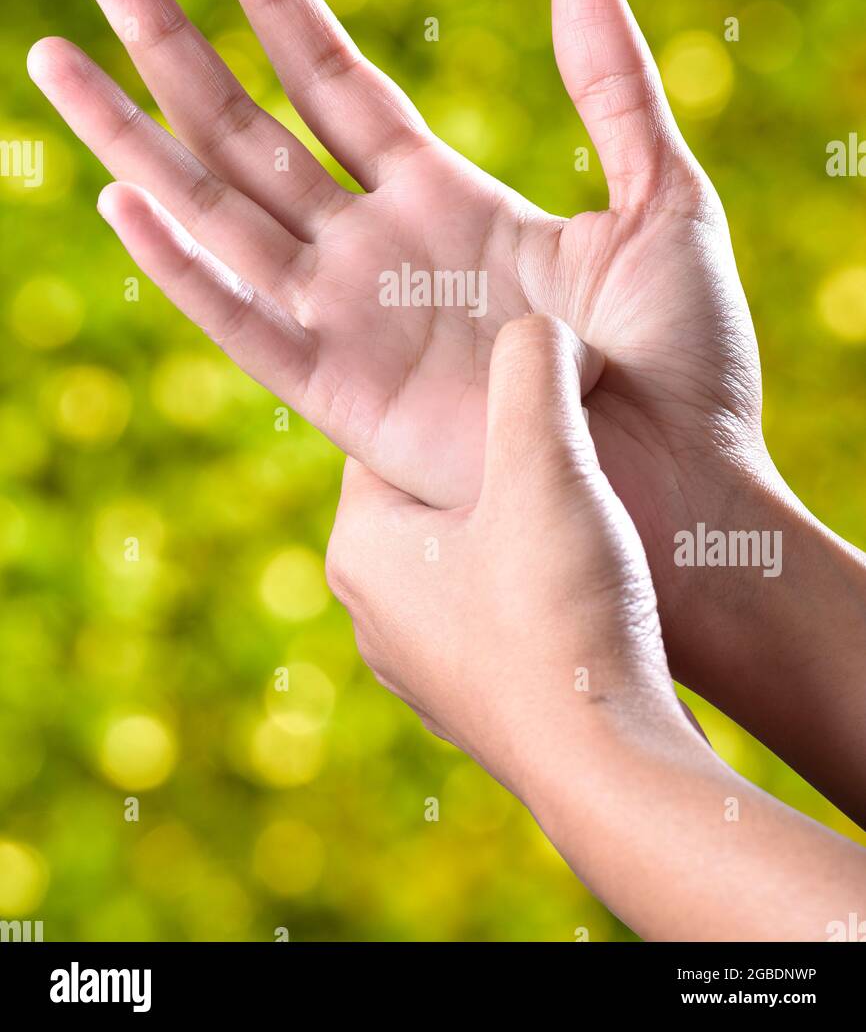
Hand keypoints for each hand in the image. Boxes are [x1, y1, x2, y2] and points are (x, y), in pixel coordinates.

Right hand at [26, 0, 764, 662]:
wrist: (691, 486)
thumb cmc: (689, 361)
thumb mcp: (665, 198)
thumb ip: (615, 87)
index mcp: (444, 197)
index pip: (335, 78)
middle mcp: (376, 250)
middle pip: (247, 127)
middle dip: (170, 43)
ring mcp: (350, 321)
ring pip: (216, 210)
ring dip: (133, 135)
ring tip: (56, 58)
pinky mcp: (342, 397)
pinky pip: (242, 324)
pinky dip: (181, 271)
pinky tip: (120, 199)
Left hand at [327, 327, 865, 942]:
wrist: (610, 769)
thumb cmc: (561, 612)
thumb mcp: (545, 464)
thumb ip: (531, 372)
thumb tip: (535, 326)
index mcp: (362, 547)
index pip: (393, 438)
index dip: (462, 401)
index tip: (519, 381)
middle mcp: (374, 614)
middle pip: (435, 496)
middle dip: (495, 462)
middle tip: (561, 434)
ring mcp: (424, 668)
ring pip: (470, 557)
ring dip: (520, 526)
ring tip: (583, 507)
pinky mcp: (475, 704)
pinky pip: (498, 615)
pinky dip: (536, 587)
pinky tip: (588, 581)